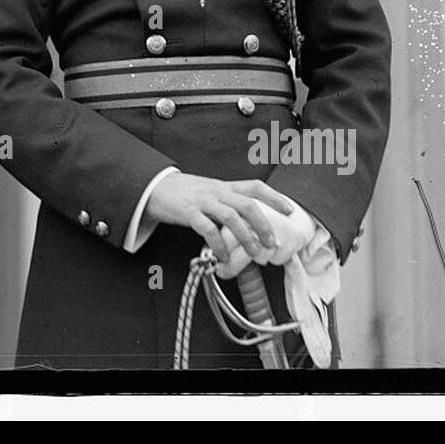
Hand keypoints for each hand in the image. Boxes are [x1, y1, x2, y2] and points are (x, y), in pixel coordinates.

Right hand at [144, 173, 293, 260]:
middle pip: (247, 204)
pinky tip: (222, 257)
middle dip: (264, 225)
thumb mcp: (208, 192)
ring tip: (254, 253)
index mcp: (223, 186)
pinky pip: (207, 229)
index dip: (274, 197)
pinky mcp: (188, 212)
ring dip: (246, 237)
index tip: (290, 210)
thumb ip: (226, 204)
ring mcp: (202, 201)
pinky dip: (218, 245)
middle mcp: (216, 191)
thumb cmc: (184, 193)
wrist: (154, 187)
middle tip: (273, 243)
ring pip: (231, 216)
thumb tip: (247, 226)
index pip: (254, 186)